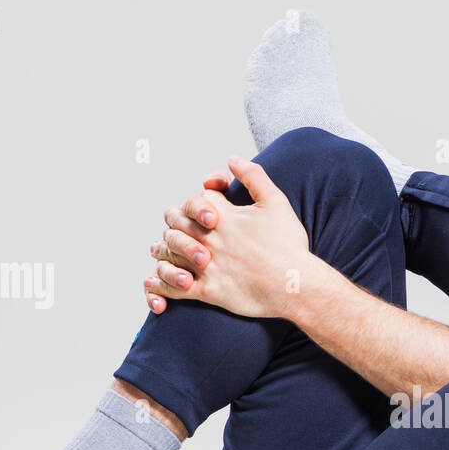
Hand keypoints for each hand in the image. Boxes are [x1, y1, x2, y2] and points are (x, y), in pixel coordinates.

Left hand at [144, 156, 313, 318]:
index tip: (211, 206)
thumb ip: (254, 176)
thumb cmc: (289, 245)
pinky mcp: (208, 291)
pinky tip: (152, 283)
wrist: (295, 284)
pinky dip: (160, 284)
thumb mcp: (276, 202)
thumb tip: (233, 159)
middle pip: (176, 221)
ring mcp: (206, 265)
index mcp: (223, 216)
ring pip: (169, 251)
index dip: (202, 199)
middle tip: (178, 224)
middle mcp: (210, 239)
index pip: (198, 198)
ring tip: (160, 249)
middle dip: (175, 220)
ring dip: (163, 248)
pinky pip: (174, 287)